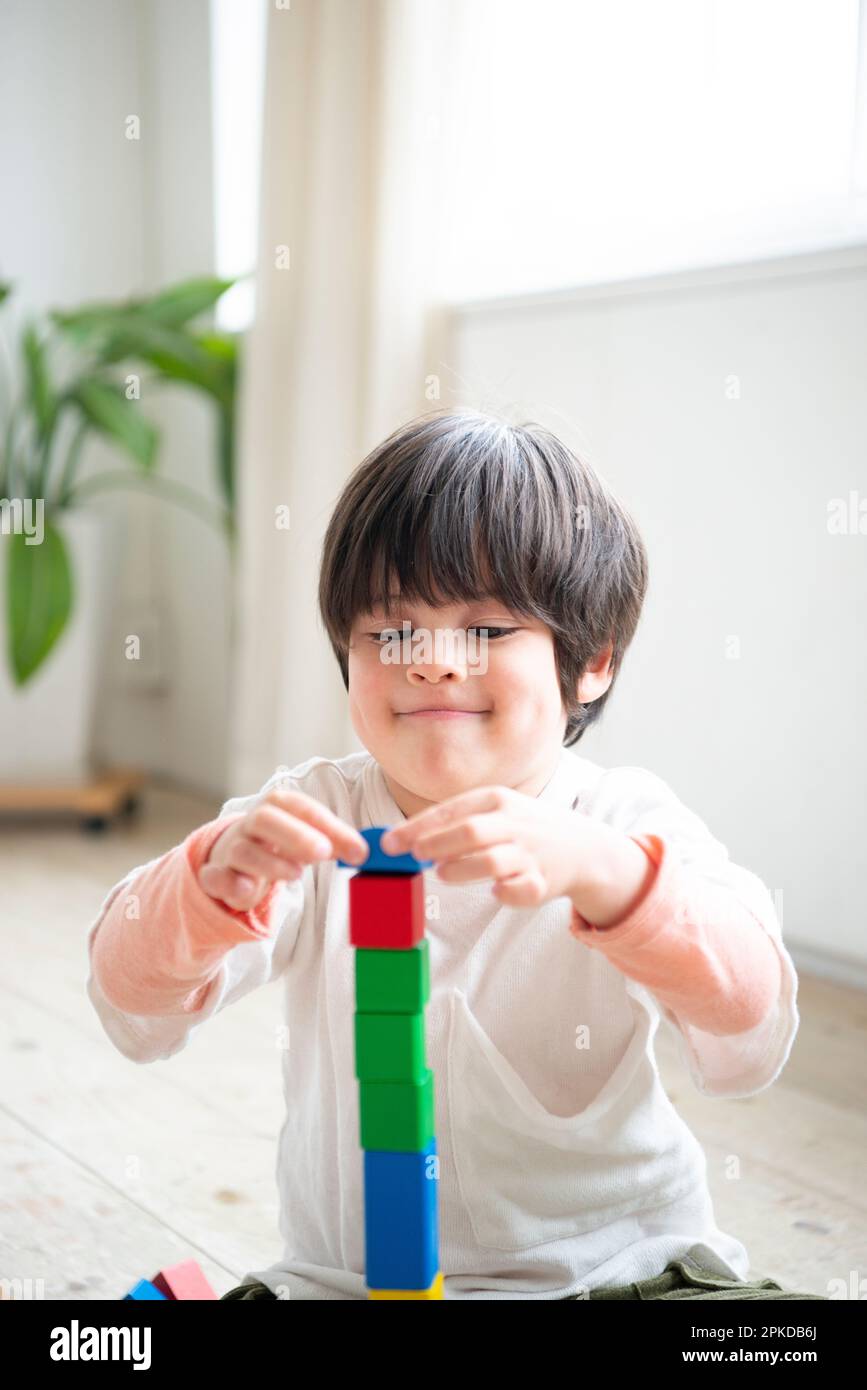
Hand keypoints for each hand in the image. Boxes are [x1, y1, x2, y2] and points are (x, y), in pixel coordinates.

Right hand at [199, 789, 367, 911]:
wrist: (228, 860)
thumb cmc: (276, 845)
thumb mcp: (306, 839)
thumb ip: (333, 842)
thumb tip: (364, 851)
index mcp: (277, 809)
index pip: (301, 807)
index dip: (329, 825)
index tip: (358, 849)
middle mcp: (251, 825)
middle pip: (266, 819)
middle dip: (296, 834)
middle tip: (324, 853)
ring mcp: (230, 850)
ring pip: (243, 851)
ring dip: (270, 862)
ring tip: (296, 874)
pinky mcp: (215, 877)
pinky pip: (215, 877)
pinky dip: (229, 882)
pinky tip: (246, 890)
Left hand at [379, 784, 653, 922]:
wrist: (583, 848)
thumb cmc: (525, 829)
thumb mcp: (494, 812)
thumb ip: (453, 824)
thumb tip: (406, 839)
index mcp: (497, 800)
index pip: (450, 810)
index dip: (416, 827)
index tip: (389, 842)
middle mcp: (514, 823)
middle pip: (469, 832)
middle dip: (436, 844)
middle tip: (414, 857)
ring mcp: (530, 853)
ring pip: (491, 861)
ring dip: (462, 869)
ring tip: (444, 873)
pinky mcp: (544, 882)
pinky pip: (521, 890)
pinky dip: (505, 893)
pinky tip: (495, 891)